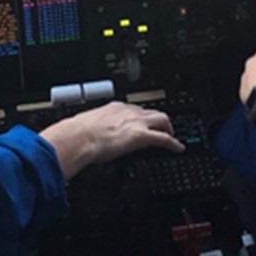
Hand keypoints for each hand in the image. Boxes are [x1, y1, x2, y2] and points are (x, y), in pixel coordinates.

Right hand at [40, 100, 181, 178]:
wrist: (79, 137)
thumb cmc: (77, 134)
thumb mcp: (86, 127)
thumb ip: (91, 129)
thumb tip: (83, 137)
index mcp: (114, 107)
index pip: (134, 109)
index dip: (141, 116)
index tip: (142, 121)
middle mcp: (128, 112)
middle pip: (151, 111)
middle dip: (159, 119)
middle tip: (162, 127)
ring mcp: (136, 123)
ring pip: (162, 119)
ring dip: (168, 128)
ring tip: (171, 136)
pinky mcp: (141, 136)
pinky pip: (164, 138)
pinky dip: (173, 143)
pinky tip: (178, 148)